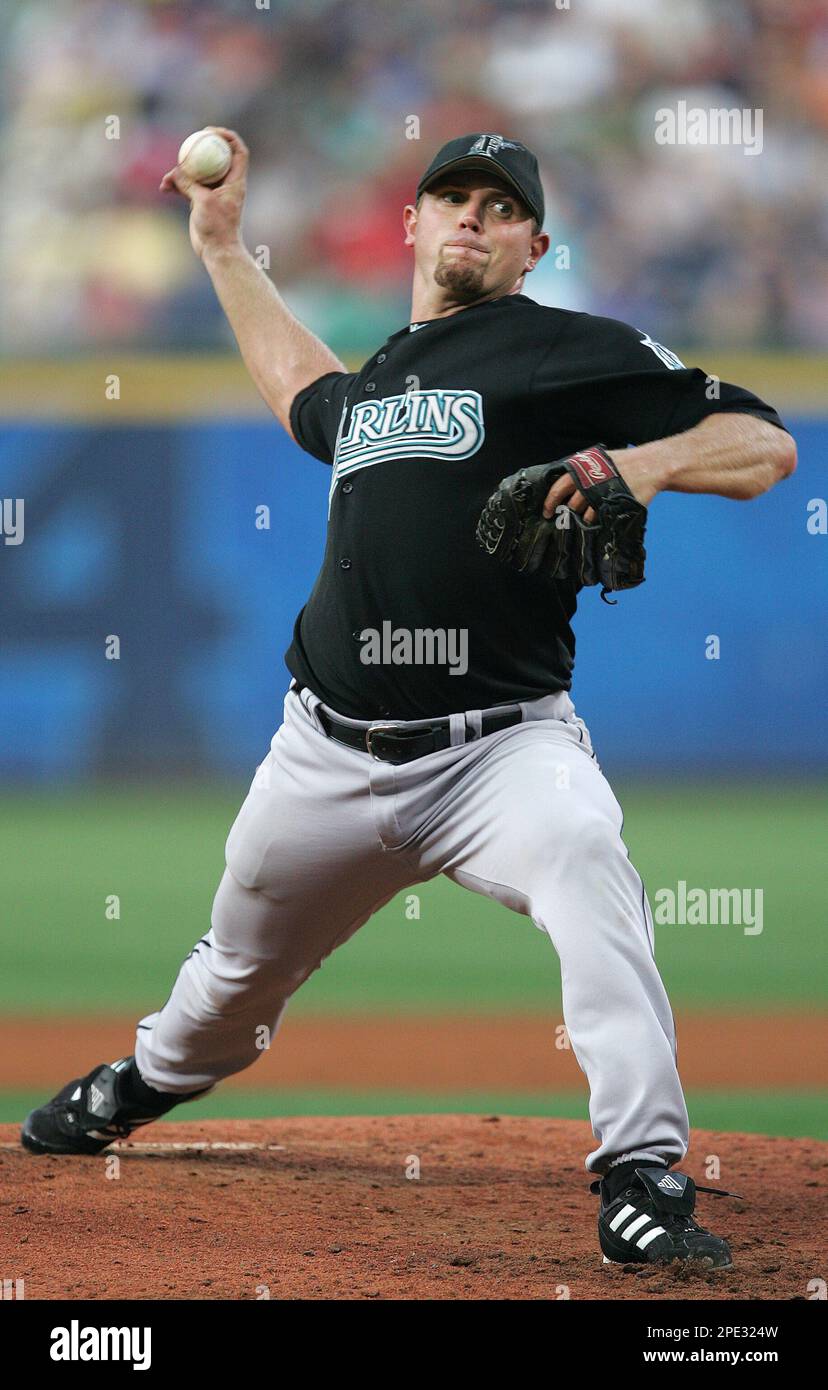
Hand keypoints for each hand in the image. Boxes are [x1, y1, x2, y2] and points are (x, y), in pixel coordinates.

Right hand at [160, 126, 248, 260]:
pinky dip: (176, 185)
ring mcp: (213, 192)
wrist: (217, 251)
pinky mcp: (201, 201)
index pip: (237, 152)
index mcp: (235, 181)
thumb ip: (190, 183)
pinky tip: (164, 188)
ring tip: (168, 178)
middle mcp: (226, 184)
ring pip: (198, 171)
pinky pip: (187, 186)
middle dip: (201, 147)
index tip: (210, 132)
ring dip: (182, 171)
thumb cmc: (217, 228)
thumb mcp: (203, 202)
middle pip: (216, 156)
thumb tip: (176, 170)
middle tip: (188, 141)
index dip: (227, 137)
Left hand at [542, 446, 661, 521]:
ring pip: (582, 510)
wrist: (649, 465)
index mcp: (581, 467)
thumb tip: (565, 486)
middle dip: (566, 512)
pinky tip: (596, 518)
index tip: (546, 512)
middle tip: (564, 519)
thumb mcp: (598, 460)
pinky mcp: (610, 501)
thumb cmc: (623, 463)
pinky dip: (593, 518)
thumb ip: (582, 471)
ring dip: (580, 516)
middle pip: (569, 502)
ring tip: (584, 517)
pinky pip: (595, 514)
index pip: (558, 486)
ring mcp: (599, 492)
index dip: (550, 501)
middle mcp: (587, 479)